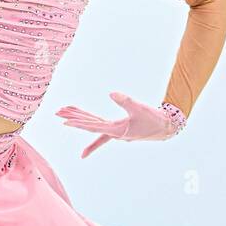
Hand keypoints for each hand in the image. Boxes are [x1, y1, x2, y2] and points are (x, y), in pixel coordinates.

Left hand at [55, 91, 180, 157]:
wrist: (167, 128)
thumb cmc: (154, 119)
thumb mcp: (139, 108)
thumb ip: (125, 100)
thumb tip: (110, 92)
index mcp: (116, 130)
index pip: (92, 125)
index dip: (77, 122)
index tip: (64, 121)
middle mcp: (114, 132)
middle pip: (89, 124)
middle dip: (73, 118)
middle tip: (57, 113)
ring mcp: (117, 131)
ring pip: (94, 124)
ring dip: (80, 118)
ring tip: (66, 113)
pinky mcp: (121, 127)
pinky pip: (102, 124)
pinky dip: (92, 121)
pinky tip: (86, 119)